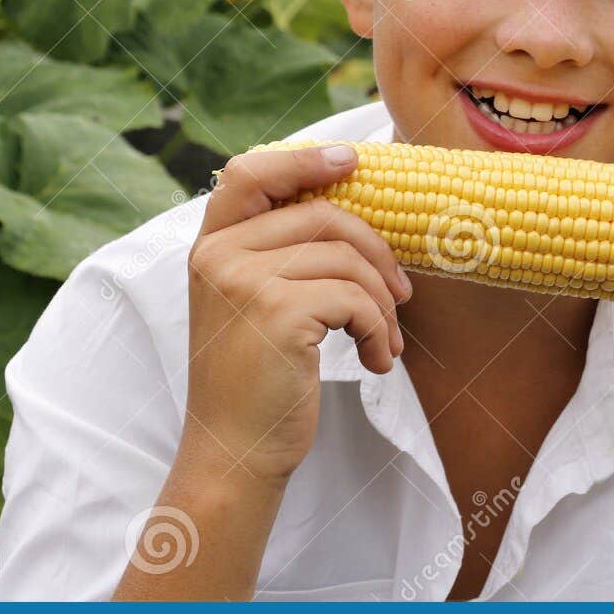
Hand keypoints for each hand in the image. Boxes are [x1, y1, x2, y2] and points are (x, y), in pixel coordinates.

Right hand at [183, 144, 410, 484]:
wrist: (234, 454)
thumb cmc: (256, 381)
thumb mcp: (252, 305)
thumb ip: (278, 255)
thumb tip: (351, 207)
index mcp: (210, 246)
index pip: (250, 173)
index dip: (303, 158)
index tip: (351, 160)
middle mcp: (219, 255)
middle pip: (323, 215)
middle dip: (376, 253)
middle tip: (403, 295)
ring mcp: (244, 281)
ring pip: (347, 258)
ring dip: (384, 302)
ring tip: (387, 341)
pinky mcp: (277, 312)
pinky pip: (356, 298)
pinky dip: (380, 330)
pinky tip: (377, 360)